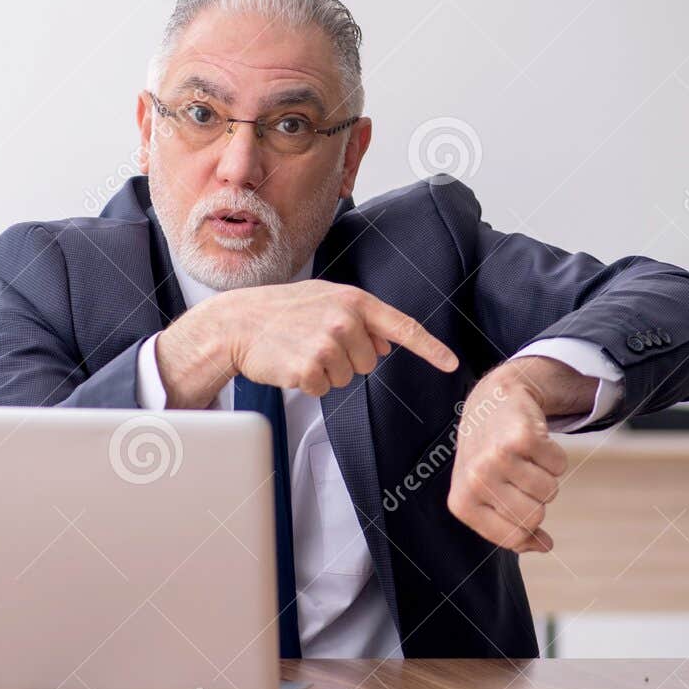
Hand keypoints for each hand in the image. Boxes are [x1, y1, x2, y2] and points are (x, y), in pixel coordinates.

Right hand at [155, 279, 457, 405]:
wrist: (237, 322)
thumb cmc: (281, 310)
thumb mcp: (324, 299)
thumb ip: (360, 317)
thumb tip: (388, 343)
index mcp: (354, 301)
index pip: (403, 327)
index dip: (430, 349)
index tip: (451, 363)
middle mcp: (345, 320)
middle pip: (370, 362)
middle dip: (346, 358)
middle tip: (315, 341)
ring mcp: (328, 344)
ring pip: (347, 378)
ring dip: (326, 371)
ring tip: (300, 349)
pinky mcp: (309, 368)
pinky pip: (323, 389)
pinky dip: (308, 382)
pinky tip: (290, 363)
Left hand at [447, 366, 569, 552]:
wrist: (492, 400)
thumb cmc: (489, 454)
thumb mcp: (487, 494)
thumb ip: (512, 526)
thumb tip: (544, 546)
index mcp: (462, 503)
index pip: (513, 536)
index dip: (527, 526)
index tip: (520, 502)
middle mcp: (476, 481)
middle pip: (534, 516)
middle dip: (537, 500)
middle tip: (520, 474)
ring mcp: (496, 458)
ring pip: (549, 491)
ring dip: (546, 475)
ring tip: (524, 457)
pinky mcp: (521, 437)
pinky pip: (559, 466)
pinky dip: (554, 455)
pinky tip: (533, 441)